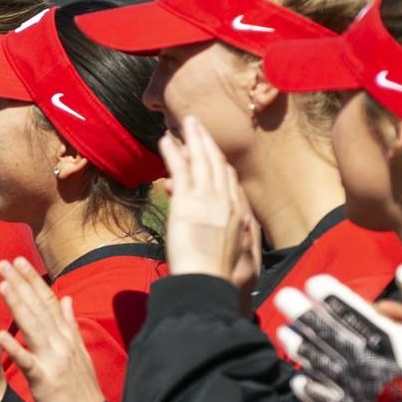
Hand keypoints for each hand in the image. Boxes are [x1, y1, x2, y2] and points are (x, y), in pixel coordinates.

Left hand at [0, 258, 107, 401]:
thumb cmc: (79, 389)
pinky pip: (27, 360)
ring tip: (2, 284)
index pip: (50, 301)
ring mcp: (54, 360)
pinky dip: (14, 347)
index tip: (20, 260)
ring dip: (18, 304)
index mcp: (67, 336)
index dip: (34, 280)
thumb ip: (69, 324)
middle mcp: (62, 342)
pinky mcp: (44, 379)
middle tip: (6, 261)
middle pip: (41, 307)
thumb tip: (67, 299)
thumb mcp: (78, 352)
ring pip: (34, 327)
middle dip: (23, 283)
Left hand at [160, 117, 257, 286]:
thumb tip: (231, 228)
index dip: (217, 162)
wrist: (208, 280)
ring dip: (193, 137)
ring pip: (201, 159)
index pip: (227, 180)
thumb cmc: (216, 274)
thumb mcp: (229, 251)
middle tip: (198, 124)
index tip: (209, 150)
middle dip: (207, 141)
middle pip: (217, 163)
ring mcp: (207, 198)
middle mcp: (225, 201)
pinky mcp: (188, 200)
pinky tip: (165, 139)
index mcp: (236, 214)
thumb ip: (227, 234)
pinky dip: (173, 152)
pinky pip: (180, 168)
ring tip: (185, 121)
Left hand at [273, 264, 401, 401]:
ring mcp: (355, 387)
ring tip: (283, 333)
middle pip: (327, 333)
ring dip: (300, 347)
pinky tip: (297, 381)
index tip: (312, 282)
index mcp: (385, 338)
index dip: (330, 296)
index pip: (351, 311)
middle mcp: (364, 360)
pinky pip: (324, 400)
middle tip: (282, 297)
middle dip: (303, 314)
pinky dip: (309, 390)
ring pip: (320, 363)